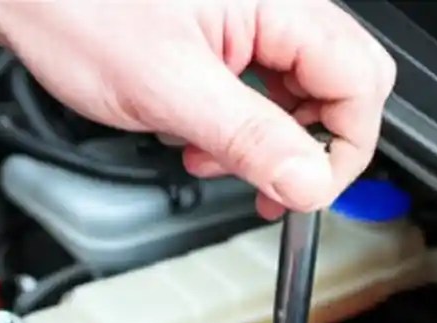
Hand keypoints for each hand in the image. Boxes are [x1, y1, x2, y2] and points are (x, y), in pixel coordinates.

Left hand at [0, 0, 396, 217]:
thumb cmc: (77, 9)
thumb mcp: (169, 88)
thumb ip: (251, 138)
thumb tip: (311, 183)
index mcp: (279, 3)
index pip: (359, 83)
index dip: (342, 148)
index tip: (305, 191)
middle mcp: (276, 3)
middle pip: (344, 84)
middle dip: (311, 145)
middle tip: (275, 184)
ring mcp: (254, 15)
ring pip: (304, 89)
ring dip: (271, 139)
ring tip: (215, 159)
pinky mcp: (228, 30)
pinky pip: (265, 82)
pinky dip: (243, 122)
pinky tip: (203, 138)